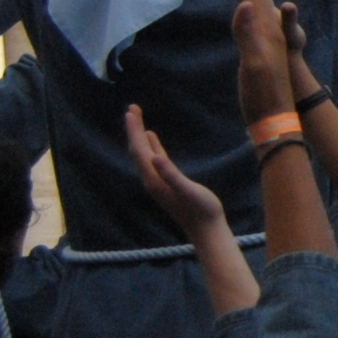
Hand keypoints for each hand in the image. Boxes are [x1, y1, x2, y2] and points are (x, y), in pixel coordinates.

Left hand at [124, 103, 228, 240]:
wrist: (207, 230)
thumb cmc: (202, 210)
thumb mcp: (189, 191)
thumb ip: (171, 175)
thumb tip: (155, 158)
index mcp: (154, 179)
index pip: (139, 151)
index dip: (134, 131)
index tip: (130, 111)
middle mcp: (152, 180)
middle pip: (137, 150)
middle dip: (133, 129)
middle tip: (132, 108)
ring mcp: (158, 181)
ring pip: (143, 154)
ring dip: (139, 136)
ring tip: (136, 118)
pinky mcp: (167, 182)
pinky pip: (154, 159)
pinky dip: (150, 145)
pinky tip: (151, 137)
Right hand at [216, 0, 296, 121]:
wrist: (277, 117)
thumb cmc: (264, 94)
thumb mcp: (255, 64)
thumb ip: (248, 34)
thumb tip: (244, 3)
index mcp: (266, 28)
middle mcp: (268, 28)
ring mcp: (265, 37)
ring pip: (252, 0)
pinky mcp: (259, 47)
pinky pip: (249, 15)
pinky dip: (240, 1)